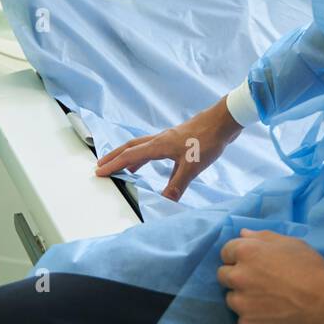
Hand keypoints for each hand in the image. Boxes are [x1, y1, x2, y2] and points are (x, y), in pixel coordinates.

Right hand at [94, 97, 242, 200]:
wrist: (223, 121)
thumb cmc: (208, 139)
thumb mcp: (192, 166)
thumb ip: (177, 185)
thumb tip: (164, 202)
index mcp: (159, 145)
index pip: (130, 156)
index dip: (114, 164)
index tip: (99, 171)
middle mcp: (160, 140)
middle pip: (131, 147)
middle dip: (115, 157)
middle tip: (101, 165)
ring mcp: (169, 139)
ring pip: (143, 147)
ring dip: (130, 156)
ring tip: (124, 167)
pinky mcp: (178, 139)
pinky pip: (155, 149)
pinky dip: (148, 157)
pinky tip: (155, 166)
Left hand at [217, 229, 323, 323]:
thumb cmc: (309, 267)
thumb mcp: (288, 243)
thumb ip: (261, 236)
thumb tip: (242, 233)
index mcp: (246, 252)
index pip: (226, 251)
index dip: (238, 255)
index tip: (251, 261)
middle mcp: (239, 276)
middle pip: (223, 275)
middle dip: (237, 275)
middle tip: (258, 280)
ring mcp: (241, 303)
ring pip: (232, 298)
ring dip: (243, 297)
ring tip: (265, 297)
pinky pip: (242, 318)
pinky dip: (252, 316)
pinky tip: (269, 311)